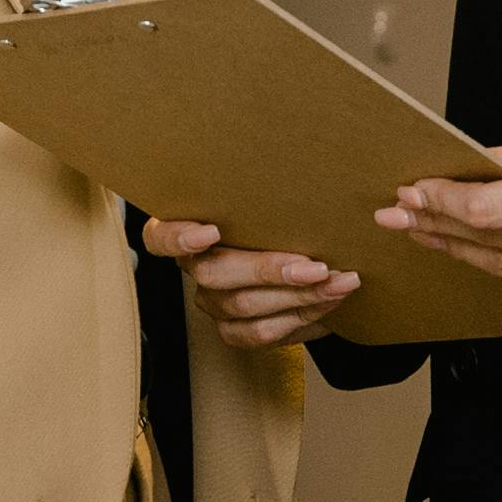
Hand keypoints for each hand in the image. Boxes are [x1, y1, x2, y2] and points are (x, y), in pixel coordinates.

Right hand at [146, 213, 358, 350]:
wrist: (313, 255)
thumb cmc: (286, 217)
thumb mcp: (274, 199)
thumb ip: (271, 193)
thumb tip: (302, 169)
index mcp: (190, 228)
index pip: (159, 237)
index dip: (178, 237)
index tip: (211, 231)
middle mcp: (196, 268)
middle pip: (215, 274)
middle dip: (269, 271)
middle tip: (315, 266)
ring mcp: (213, 303)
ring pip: (245, 307)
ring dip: (301, 296)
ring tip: (341, 282)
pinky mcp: (235, 331)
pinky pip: (264, 333)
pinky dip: (304, 317)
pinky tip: (332, 302)